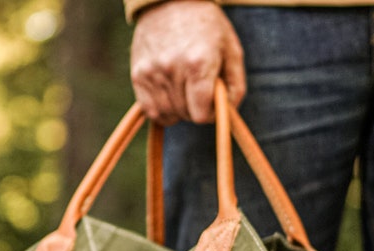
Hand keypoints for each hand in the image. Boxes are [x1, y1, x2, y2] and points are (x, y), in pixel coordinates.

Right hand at [130, 0, 245, 124]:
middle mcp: (172, 68)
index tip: (213, 103)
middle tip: (199, 91)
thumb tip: (228, 114)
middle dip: (196, 109)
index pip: (201, 114)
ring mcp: (151, 72)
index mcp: (198, 63)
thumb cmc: (207, 26)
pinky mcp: (138, 75)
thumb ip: (235, 85)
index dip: (211, 114)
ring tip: (185, 90)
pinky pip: (150, 110)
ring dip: (179, 111)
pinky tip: (169, 96)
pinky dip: (162, 110)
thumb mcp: (231, 49)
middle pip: (186, 115)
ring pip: (168, 115)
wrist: (170, 0)